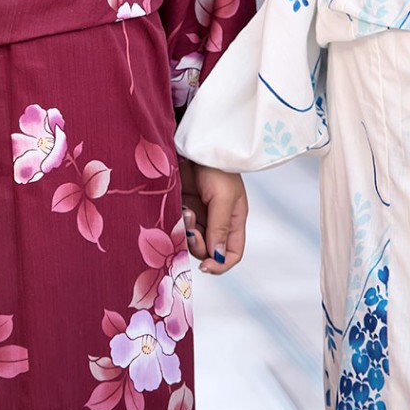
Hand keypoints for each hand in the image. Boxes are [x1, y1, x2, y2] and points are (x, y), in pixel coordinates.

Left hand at [179, 158, 246, 275]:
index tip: (207, 266)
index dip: (221, 264)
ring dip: (186, 232)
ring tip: (185, 211)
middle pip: (209, 251)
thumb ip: (220, 228)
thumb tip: (218, 258)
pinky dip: (176, 224)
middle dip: (199, 243)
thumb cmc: (215, 166)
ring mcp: (199, 214)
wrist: (193, 143)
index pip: (233, 253)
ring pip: (191, 241)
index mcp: (234, 219)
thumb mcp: (223, 196)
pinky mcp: (182, 207)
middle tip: (191, 223)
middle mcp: (217, 220)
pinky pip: (178, 227)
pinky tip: (179, 209)